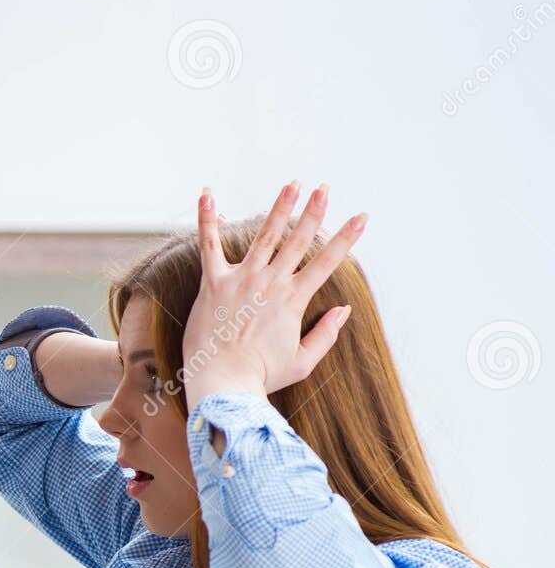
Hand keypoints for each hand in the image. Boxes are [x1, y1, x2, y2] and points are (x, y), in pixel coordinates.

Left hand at [182, 182, 366, 401]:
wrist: (222, 383)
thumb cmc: (261, 376)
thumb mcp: (302, 361)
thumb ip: (326, 334)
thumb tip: (344, 310)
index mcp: (294, 300)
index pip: (327, 262)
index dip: (346, 238)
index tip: (361, 217)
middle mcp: (270, 283)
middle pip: (298, 241)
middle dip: (314, 212)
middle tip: (325, 188)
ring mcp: (241, 280)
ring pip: (264, 236)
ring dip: (278, 208)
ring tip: (292, 184)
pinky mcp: (213, 283)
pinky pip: (208, 245)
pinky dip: (207, 220)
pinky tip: (208, 195)